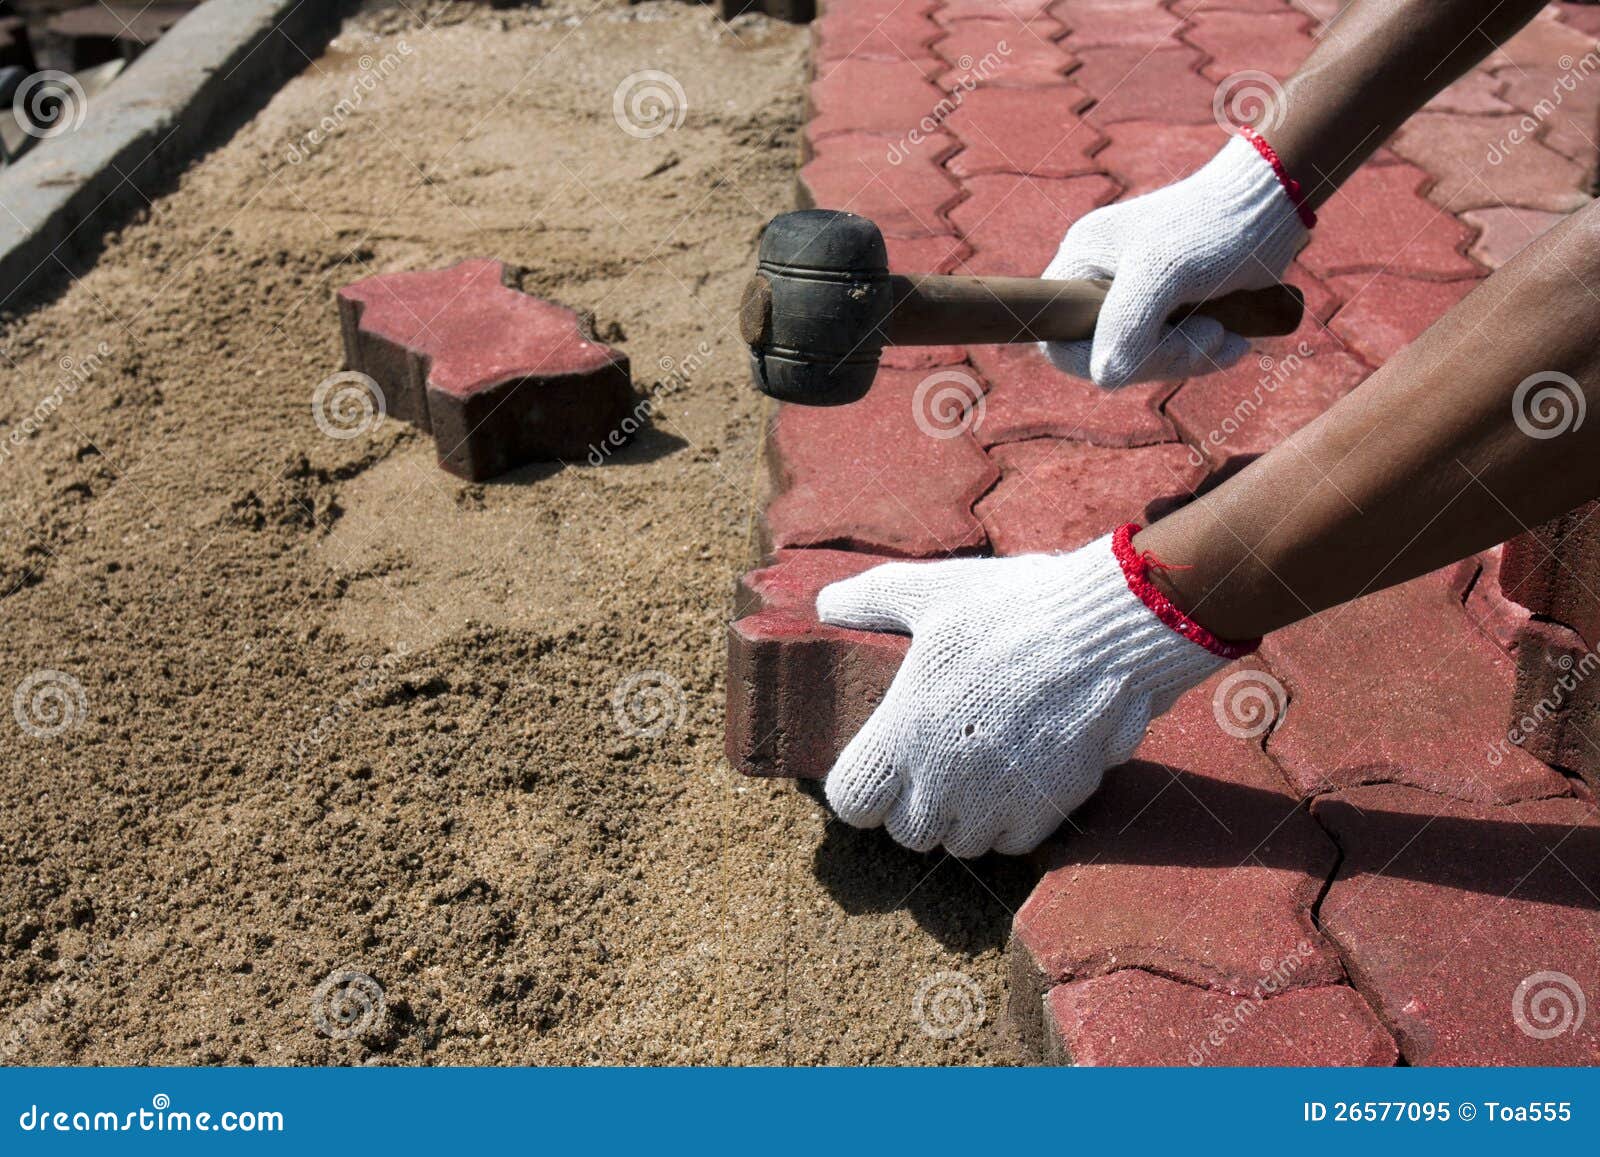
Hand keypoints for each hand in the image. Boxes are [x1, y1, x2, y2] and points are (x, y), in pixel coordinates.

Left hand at [814, 527, 1251, 856]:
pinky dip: (1012, 821)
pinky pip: (1012, 842)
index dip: (860, 788)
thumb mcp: (929, 588)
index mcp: (902, 732)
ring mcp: (994, 801)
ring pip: (959, 842)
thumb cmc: (1011, 607)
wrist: (1104, 630)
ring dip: (963, 817)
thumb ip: (868, 601)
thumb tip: (825, 605)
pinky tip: (1020, 776)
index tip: (878, 766)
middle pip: (905, 832)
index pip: (851, 803)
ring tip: (979, 768)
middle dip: (914, 805)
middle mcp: (941, 780)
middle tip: (934, 762)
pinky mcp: (1045, 810)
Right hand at [1042, 133, 1310, 387]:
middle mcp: (1099, 283)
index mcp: (1080, 263)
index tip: (1145, 345)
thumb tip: (1105, 378)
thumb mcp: (1163, 272)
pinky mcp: (1168, 312)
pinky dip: (1204, 354)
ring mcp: (1134, 299)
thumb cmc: (1213, 227)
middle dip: (1159, 359)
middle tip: (1209, 334)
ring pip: (1142, 363)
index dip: (1094, 359)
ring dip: (1190, 358)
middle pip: (1104, 359)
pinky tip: (1234, 339)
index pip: (1056, 340)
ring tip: (1226, 333)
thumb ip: (1126, 326)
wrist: (1272, 206)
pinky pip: (1171, 356)